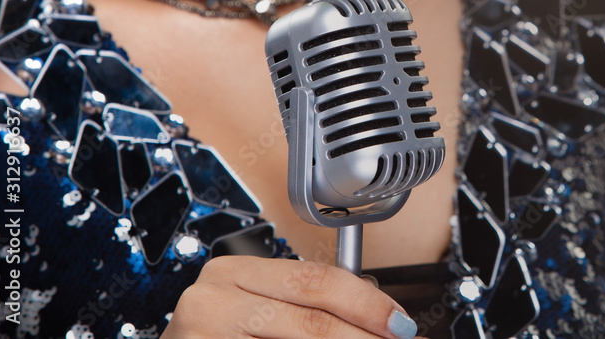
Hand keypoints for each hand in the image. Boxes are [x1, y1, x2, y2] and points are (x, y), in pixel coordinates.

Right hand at [161, 256, 417, 337]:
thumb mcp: (258, 315)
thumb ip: (308, 312)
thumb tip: (381, 322)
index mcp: (234, 271)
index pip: (318, 279)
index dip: (368, 303)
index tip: (402, 324)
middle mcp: (213, 296)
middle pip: (312, 315)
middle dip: (365, 335)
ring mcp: (201, 332)